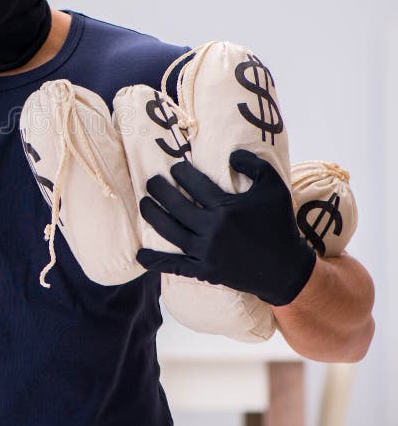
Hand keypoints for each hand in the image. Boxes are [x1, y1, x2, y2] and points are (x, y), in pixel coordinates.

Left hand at [136, 149, 316, 305]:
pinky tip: (140, 254)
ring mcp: (207, 252)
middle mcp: (213, 229)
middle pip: (176, 206)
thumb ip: (254, 164)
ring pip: (170, 231)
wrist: (286, 268)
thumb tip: (230, 154)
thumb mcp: (274, 187)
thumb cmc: (279, 223)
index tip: (175, 168)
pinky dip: (156, 261)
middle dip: (159, 191)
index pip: (194, 185)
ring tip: (144, 204)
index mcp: (227, 207)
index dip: (181, 174)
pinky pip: (175, 265)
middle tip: (151, 182)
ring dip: (153, 216)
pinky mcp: (205, 270)